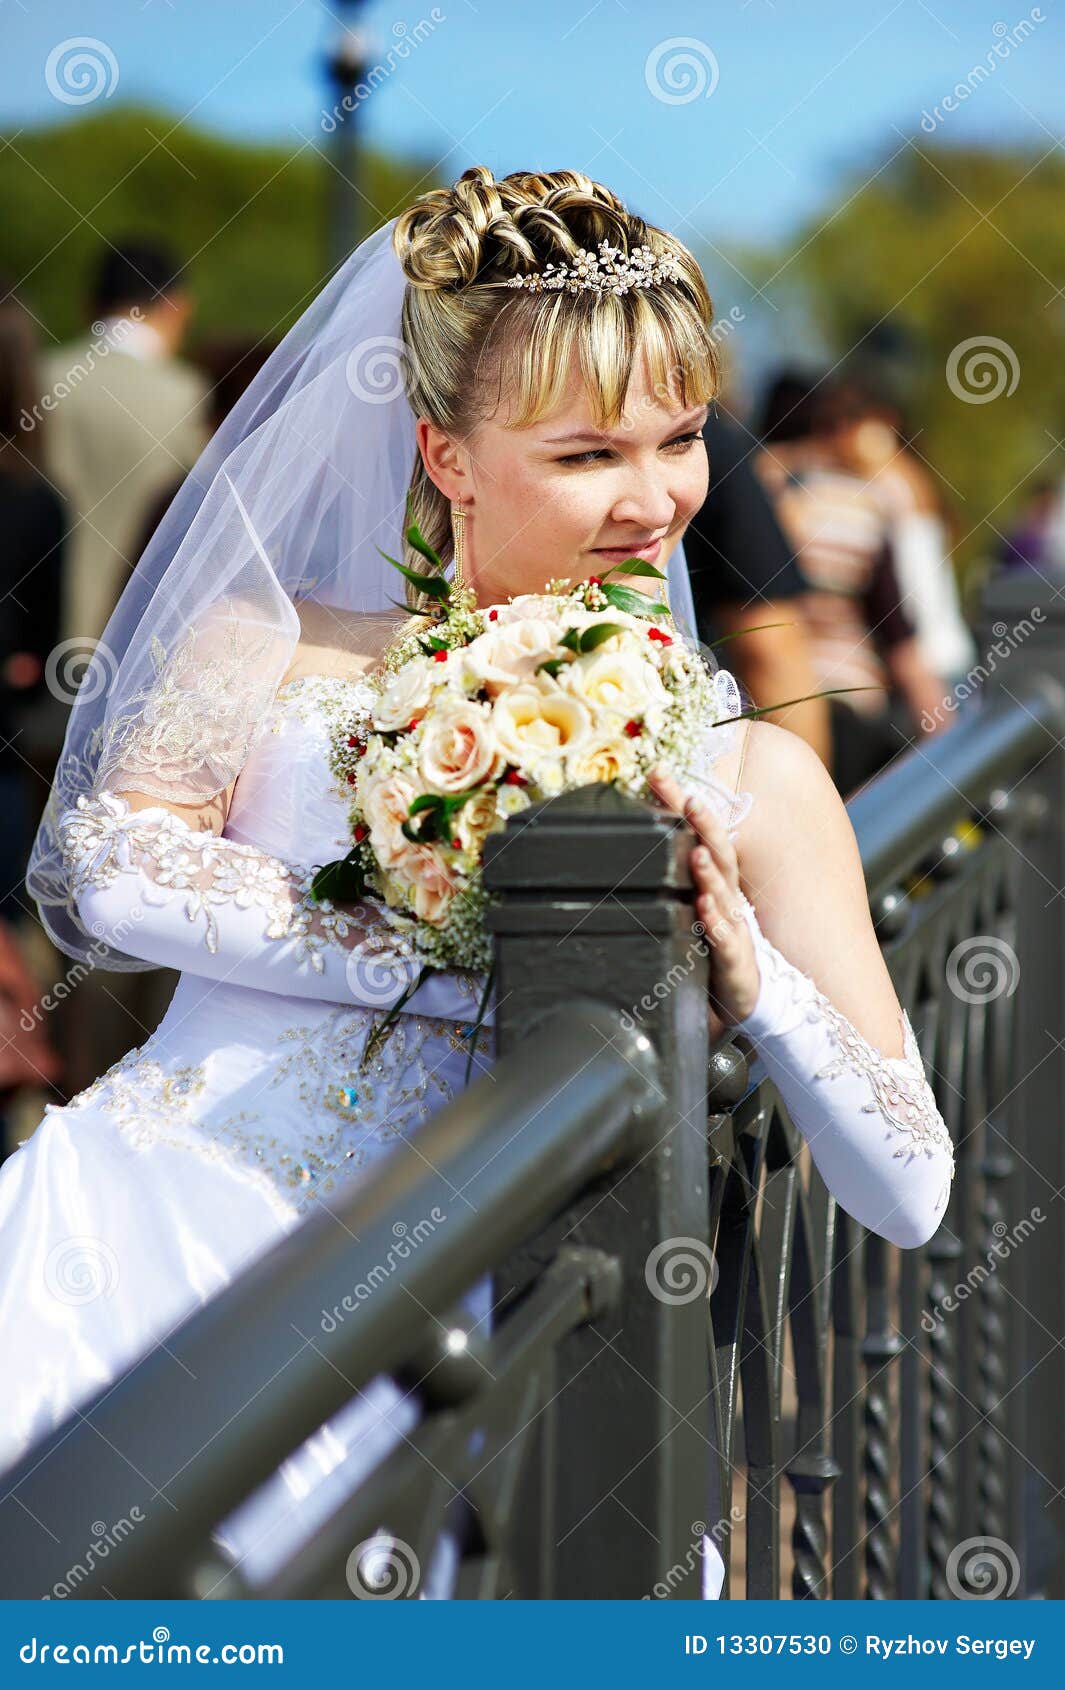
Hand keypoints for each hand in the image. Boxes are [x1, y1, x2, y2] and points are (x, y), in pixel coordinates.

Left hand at [647, 765, 762, 1031]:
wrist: (740, 999)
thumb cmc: (710, 947)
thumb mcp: (688, 908)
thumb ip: (669, 875)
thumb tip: (635, 839)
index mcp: (714, 882)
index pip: (698, 834)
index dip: (679, 804)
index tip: (659, 773)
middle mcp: (726, 898)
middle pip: (717, 853)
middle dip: (704, 824)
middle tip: (689, 798)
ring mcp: (733, 928)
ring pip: (723, 893)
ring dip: (709, 871)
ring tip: (697, 851)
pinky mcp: (734, 961)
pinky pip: (725, 940)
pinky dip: (715, 922)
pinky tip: (703, 908)